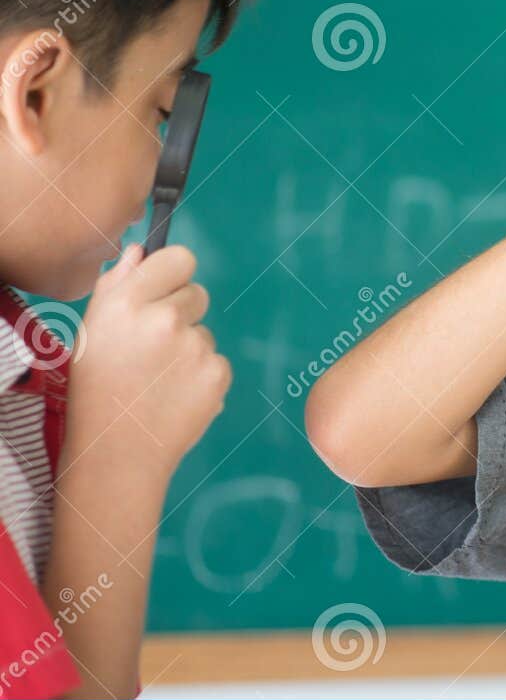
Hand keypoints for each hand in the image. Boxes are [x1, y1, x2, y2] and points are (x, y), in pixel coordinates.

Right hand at [67, 244, 230, 475]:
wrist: (117, 449)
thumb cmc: (98, 386)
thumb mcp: (93, 331)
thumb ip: (118, 284)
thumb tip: (141, 250)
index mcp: (127, 302)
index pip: (179, 257)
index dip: (173, 273)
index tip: (165, 288)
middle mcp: (164, 319)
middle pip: (197, 293)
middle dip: (180, 313)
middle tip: (151, 348)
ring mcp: (195, 347)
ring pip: (204, 332)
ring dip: (188, 349)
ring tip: (157, 379)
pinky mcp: (218, 373)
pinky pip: (216, 361)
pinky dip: (201, 375)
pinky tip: (174, 395)